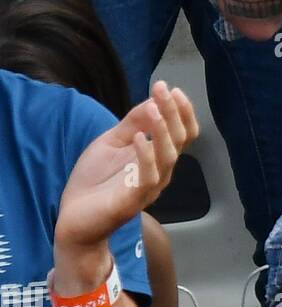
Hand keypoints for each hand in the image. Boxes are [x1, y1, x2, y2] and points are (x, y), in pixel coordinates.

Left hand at [54, 83, 198, 273]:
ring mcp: (148, 188)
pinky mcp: (131, 202)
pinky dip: (147, 155)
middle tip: (163, 89)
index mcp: (157, 157)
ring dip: (163, 129)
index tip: (169, 87)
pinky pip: (148, 178)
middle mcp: (160, 172)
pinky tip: (139, 137)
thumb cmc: (94, 181)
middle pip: (180, 140)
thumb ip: (132, 123)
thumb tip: (153, 99)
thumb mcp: (112, 142)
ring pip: (169, 156)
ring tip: (153, 107)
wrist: (73, 219)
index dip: (182, 110)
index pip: (184, 133)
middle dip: (174, 111)